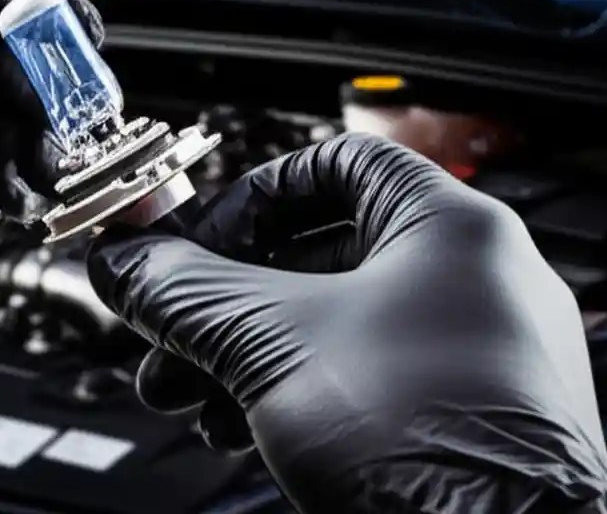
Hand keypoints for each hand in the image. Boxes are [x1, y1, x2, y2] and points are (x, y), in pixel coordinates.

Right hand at [88, 134, 606, 512]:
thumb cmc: (432, 443)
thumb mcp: (273, 348)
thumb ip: (187, 294)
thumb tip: (127, 264)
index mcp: (451, 227)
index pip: (334, 163)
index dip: (250, 197)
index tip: (197, 242)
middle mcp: (476, 280)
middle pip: (321, 255)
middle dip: (227, 300)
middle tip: (170, 334)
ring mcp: (479, 352)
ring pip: (338, 326)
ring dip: (248, 354)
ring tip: (191, 398)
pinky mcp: (468, 416)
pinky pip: (369, 378)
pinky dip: (298, 393)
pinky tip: (244, 431)